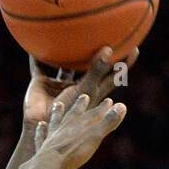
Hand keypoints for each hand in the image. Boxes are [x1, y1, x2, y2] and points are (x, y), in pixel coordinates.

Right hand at [23, 44, 137, 127]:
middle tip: (103, 35)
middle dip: (96, 54)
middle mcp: (76, 87)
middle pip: (89, 67)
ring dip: (64, 55)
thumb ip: (97, 72)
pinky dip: (35, 57)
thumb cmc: (68, 115)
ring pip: (64, 67)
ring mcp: (59, 86)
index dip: (124, 64)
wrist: (42, 133)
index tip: (135, 48)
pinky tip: (33, 44)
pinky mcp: (41, 85)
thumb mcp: (86, 91)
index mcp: (91, 92)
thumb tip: (109, 50)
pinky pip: (38, 67)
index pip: (112, 76)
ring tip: (67, 37)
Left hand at [34, 91, 126, 168]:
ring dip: (58, 113)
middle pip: (74, 113)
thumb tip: (122, 106)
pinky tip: (40, 125)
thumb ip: (108, 122)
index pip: (94, 113)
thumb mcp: (95, 137)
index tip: (109, 101)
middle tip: (83, 96)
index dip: (103, 108)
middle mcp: (65, 127)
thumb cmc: (73, 151)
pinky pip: (41, 136)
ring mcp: (52, 136)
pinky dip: (41, 130)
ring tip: (57, 105)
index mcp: (79, 124)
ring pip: (56, 121)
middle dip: (80, 106)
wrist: (48, 164)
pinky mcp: (43, 148)